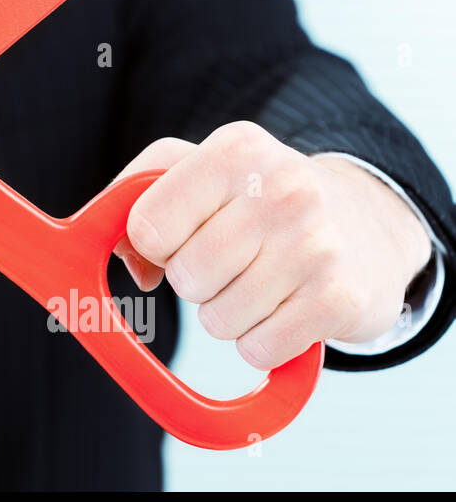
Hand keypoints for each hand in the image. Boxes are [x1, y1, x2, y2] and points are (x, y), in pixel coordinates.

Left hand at [112, 121, 431, 368]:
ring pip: (218, 321)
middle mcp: (283, 190)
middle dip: (194, 281)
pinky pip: (258, 349)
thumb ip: (132, 196)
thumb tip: (134, 264)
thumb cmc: (256, 196)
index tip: (183, 234)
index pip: (148, 226)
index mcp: (235, 151)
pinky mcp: (341, 300)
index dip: (155, 244)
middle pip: (184, 277)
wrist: (369, 221)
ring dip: (228, 314)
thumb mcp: (193, 169)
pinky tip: (286, 306)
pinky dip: (261, 342)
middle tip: (230, 259)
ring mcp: (318, 246)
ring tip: (262, 280)